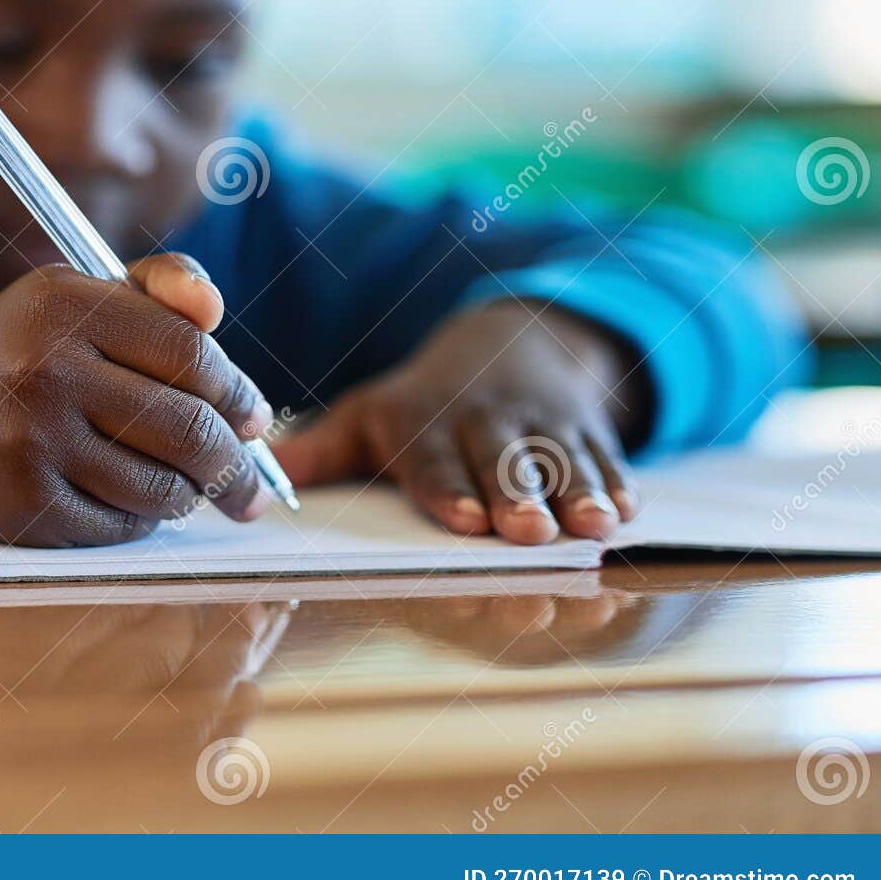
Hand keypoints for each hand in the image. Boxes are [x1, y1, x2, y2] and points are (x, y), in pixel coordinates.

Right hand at [0, 254, 274, 545]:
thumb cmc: (24, 350)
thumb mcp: (79, 297)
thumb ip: (159, 287)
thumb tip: (214, 309)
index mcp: (64, 306)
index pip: (190, 354)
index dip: (237, 393)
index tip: (255, 419)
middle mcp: (43, 369)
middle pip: (188, 428)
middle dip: (235, 463)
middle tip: (249, 483)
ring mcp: (30, 442)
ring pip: (162, 486)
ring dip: (192, 495)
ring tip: (193, 487)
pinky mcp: (21, 506)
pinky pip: (120, 525)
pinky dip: (143, 519)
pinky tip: (137, 503)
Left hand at [272, 300, 647, 543]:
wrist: (507, 346)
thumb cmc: (420, 405)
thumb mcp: (365, 418)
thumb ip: (317, 456)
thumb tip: (250, 485)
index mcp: (423, 423)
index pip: (432, 461)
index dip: (448, 490)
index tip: (464, 521)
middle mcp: (483, 422)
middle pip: (501, 463)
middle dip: (516, 496)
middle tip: (527, 533)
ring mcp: (540, 424)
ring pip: (559, 462)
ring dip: (576, 493)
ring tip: (594, 527)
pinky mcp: (586, 430)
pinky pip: (605, 456)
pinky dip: (617, 482)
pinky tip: (630, 512)